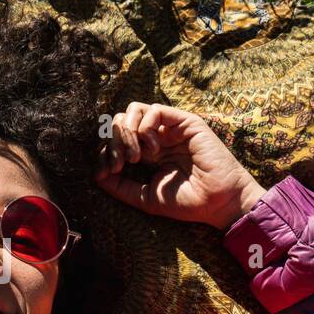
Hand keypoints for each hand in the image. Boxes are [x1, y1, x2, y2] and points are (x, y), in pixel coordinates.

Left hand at [95, 102, 265, 229]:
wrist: (218, 203)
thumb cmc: (187, 202)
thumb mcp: (145, 198)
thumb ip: (120, 187)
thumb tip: (95, 175)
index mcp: (147, 154)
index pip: (115, 139)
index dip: (106, 152)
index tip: (106, 172)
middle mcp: (157, 137)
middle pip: (120, 121)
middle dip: (113, 141)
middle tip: (122, 164)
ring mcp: (170, 128)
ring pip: (133, 110)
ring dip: (127, 132)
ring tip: (135, 156)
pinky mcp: (185, 122)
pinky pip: (154, 109)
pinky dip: (145, 127)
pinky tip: (152, 149)